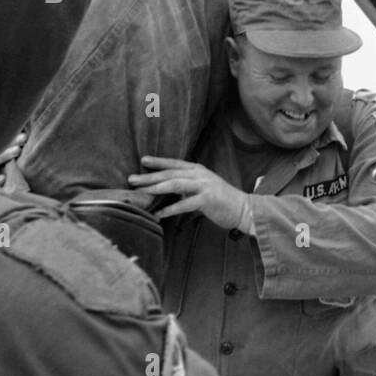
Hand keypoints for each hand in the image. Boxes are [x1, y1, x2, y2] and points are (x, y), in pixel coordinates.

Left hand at [128, 156, 253, 231]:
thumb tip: (167, 189)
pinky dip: (170, 209)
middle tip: (131, 179)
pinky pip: (184, 204)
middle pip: (170, 173)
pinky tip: (158, 214)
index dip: (158, 162)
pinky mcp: (207, 199)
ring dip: (155, 188)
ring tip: (140, 192)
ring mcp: (204, 186)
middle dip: (149, 176)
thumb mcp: (203, 188)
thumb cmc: (222, 201)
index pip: (174, 164)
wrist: (244, 209)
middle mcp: (200, 175)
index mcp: (198, 170)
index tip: (143, 160)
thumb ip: (187, 186)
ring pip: (175, 184)